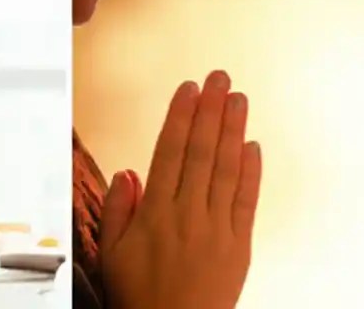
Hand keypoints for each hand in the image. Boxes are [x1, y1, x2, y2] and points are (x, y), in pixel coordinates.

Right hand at [100, 71, 261, 308]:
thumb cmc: (138, 297)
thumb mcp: (111, 254)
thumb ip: (117, 210)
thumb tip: (127, 171)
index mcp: (154, 214)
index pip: (169, 152)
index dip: (180, 117)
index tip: (188, 88)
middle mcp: (187, 215)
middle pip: (201, 152)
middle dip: (210, 111)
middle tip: (219, 77)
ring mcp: (216, 230)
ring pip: (226, 169)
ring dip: (232, 130)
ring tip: (238, 98)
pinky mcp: (240, 247)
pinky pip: (247, 202)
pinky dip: (250, 172)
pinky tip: (252, 145)